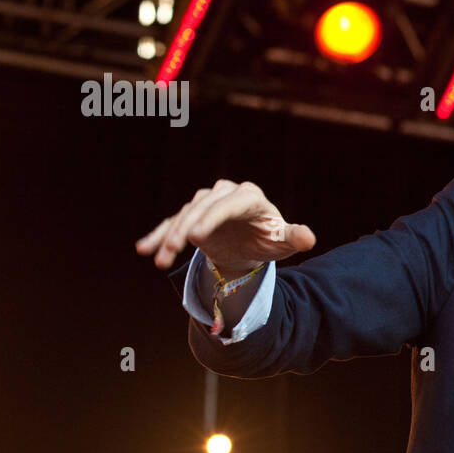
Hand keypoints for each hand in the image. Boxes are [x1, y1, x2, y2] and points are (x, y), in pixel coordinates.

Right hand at [135, 179, 316, 271]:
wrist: (252, 245)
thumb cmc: (270, 240)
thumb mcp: (283, 241)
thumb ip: (294, 237)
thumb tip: (309, 239)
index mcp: (249, 196)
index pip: (228, 204)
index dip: (211, 218)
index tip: (195, 235)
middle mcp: (225, 193)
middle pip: (202, 207)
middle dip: (186, 227)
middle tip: (174, 248)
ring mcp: (206, 202)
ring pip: (184, 215)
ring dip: (170, 236)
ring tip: (161, 259)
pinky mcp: (191, 215)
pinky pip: (172, 223)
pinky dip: (159, 235)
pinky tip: (144, 249)